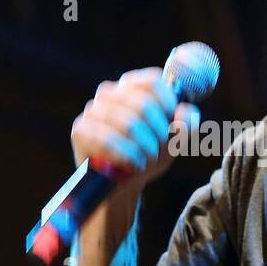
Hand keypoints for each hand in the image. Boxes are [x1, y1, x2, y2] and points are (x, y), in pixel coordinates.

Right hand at [70, 67, 200, 195]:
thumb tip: (185, 112)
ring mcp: (93, 110)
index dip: (167, 103)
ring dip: (144, 148)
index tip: (172, 123)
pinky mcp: (81, 129)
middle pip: (143, 104)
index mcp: (132, 87)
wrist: (123, 184)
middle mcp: (109, 93)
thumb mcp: (173, 140)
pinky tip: (133, 164)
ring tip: (146, 159)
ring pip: (128, 124)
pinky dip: (127, 156)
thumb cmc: (147, 155)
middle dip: (157, 133)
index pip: (152, 81)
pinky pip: (109, 140)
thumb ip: (186, 124)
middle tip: (158, 148)